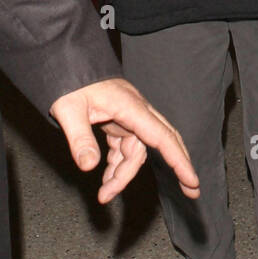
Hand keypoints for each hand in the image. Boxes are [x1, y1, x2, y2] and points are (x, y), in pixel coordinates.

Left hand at [49, 77, 198, 203]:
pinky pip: (125, 148)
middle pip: (161, 143)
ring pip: (136, 152)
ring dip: (124, 174)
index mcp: (131, 107)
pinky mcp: (118, 121)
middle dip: (176, 167)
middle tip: (192, 194)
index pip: (162, 137)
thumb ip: (80, 138)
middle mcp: (135, 112)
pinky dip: (117, 165)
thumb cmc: (69, 82)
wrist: (65, 63)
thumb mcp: (68, 109)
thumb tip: (89, 167)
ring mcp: (128, 117)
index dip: (179, 160)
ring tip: (105, 195)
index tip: (192, 180)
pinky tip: (106, 178)